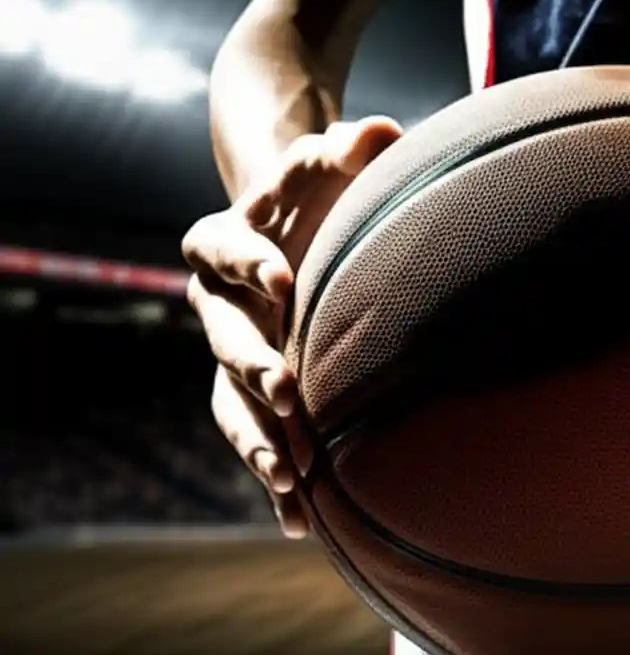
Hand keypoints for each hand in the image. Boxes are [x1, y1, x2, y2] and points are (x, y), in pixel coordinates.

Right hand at [182, 116, 402, 537]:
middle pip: (223, 335)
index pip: (225, 246)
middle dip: (252, 364)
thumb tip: (386, 129)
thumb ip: (350, 147)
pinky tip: (300, 525)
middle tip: (288, 390)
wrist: (292, 229)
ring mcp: (232, 351)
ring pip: (230, 401)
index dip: (249, 262)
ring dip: (258, 437)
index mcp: (226, 237)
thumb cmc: (316, 193)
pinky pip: (255, 437)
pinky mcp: (250, 393)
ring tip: (289, 476)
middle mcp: (218, 300)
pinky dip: (276, 477)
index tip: (283, 280)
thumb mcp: (329, 165)